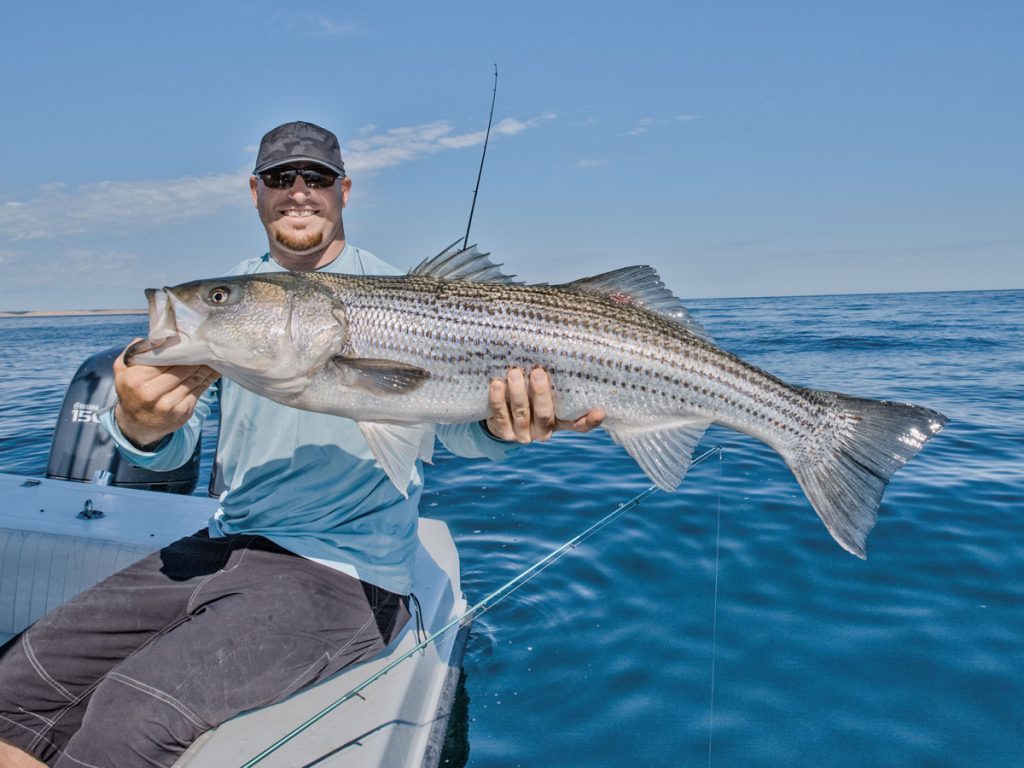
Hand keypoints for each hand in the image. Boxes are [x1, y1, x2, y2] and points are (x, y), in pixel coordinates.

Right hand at [113, 339, 219, 448]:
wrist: (137, 424)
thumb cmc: (131, 391)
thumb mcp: (123, 370)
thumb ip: (134, 352)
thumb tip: (155, 337)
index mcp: (136, 379)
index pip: (165, 359)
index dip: (180, 349)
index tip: (191, 340)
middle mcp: (151, 393)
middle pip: (182, 369)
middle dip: (195, 356)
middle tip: (206, 345)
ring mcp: (168, 404)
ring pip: (194, 378)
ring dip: (206, 366)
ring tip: (213, 355)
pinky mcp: (183, 412)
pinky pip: (199, 390)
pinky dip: (208, 378)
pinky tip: (213, 370)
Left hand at [485, 366, 604, 443]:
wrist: (502, 419)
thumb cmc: (531, 398)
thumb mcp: (547, 393)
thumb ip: (555, 383)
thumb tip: (561, 349)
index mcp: (560, 422)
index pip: (579, 425)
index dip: (590, 420)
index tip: (600, 411)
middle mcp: (544, 431)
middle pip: (545, 415)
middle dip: (541, 394)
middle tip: (537, 373)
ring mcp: (523, 434)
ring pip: (521, 413)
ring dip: (517, 393)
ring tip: (514, 373)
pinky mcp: (503, 432)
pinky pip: (500, 415)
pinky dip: (497, 399)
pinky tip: (496, 384)